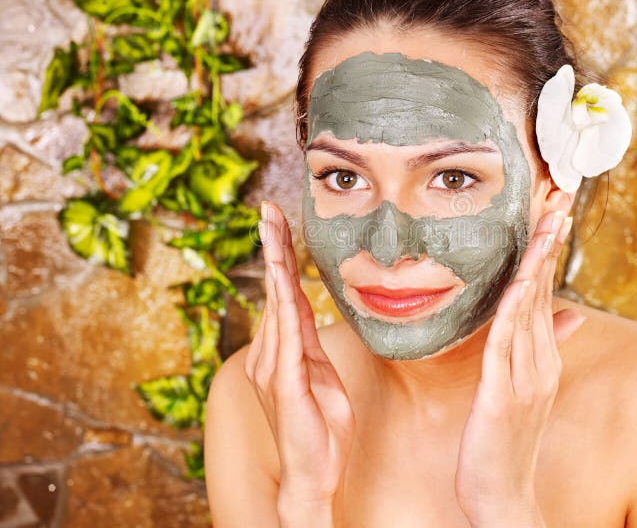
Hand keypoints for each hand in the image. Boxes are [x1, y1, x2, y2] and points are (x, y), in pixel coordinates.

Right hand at [243, 202, 354, 514]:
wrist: (313, 474)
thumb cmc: (320, 427)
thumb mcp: (321, 374)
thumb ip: (308, 342)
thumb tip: (305, 310)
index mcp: (281, 351)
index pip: (282, 295)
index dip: (280, 257)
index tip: (277, 222)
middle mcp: (268, 354)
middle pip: (274, 291)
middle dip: (272, 248)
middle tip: (267, 209)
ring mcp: (272, 369)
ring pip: (277, 306)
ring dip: (276, 265)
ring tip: (272, 229)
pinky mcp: (284, 385)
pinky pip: (285, 339)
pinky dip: (284, 305)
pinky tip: (283, 280)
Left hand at [454, 210, 584, 526]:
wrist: (502, 494)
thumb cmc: (506, 439)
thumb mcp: (527, 388)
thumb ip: (543, 349)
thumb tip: (569, 316)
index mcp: (542, 356)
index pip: (546, 290)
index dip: (549, 247)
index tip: (554, 206)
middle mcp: (540, 361)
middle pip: (544, 288)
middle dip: (550, 239)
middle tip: (559, 193)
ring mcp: (526, 378)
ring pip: (530, 308)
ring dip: (537, 261)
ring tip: (547, 220)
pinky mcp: (504, 395)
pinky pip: (508, 343)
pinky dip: (513, 308)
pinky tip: (517, 280)